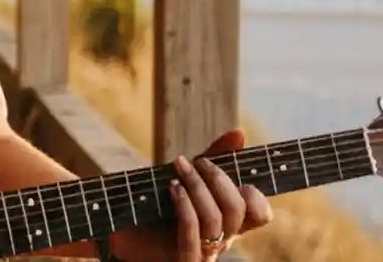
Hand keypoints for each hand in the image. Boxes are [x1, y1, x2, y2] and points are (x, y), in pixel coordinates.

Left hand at [110, 130, 272, 261]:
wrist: (121, 230)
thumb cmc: (157, 203)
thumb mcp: (189, 177)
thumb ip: (215, 157)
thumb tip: (239, 133)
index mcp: (229, 224)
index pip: (260, 215)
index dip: (255, 194)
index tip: (233, 173)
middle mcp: (221, 242)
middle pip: (237, 210)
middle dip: (218, 178)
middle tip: (198, 162)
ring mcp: (202, 254)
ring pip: (216, 220)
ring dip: (197, 186)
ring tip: (179, 169)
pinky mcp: (183, 260)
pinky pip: (192, 233)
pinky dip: (184, 205)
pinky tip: (172, 187)